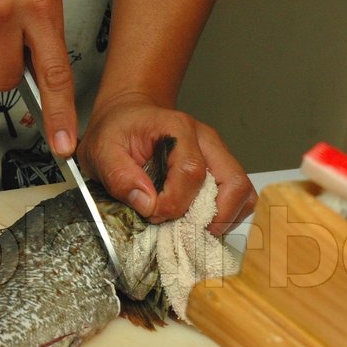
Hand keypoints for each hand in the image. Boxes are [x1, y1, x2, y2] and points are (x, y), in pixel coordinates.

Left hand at [78, 93, 256, 234]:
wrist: (128, 117)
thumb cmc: (117, 131)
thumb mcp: (102, 151)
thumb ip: (120, 176)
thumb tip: (147, 203)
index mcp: (178, 129)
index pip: (192, 173)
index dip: (175, 203)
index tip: (153, 214)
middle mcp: (206, 139)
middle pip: (232, 181)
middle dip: (213, 215)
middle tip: (185, 229)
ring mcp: (217, 154)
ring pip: (243, 189)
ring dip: (226, 216)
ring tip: (197, 228)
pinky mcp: (221, 168)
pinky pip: (241, 194)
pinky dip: (229, 214)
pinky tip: (204, 221)